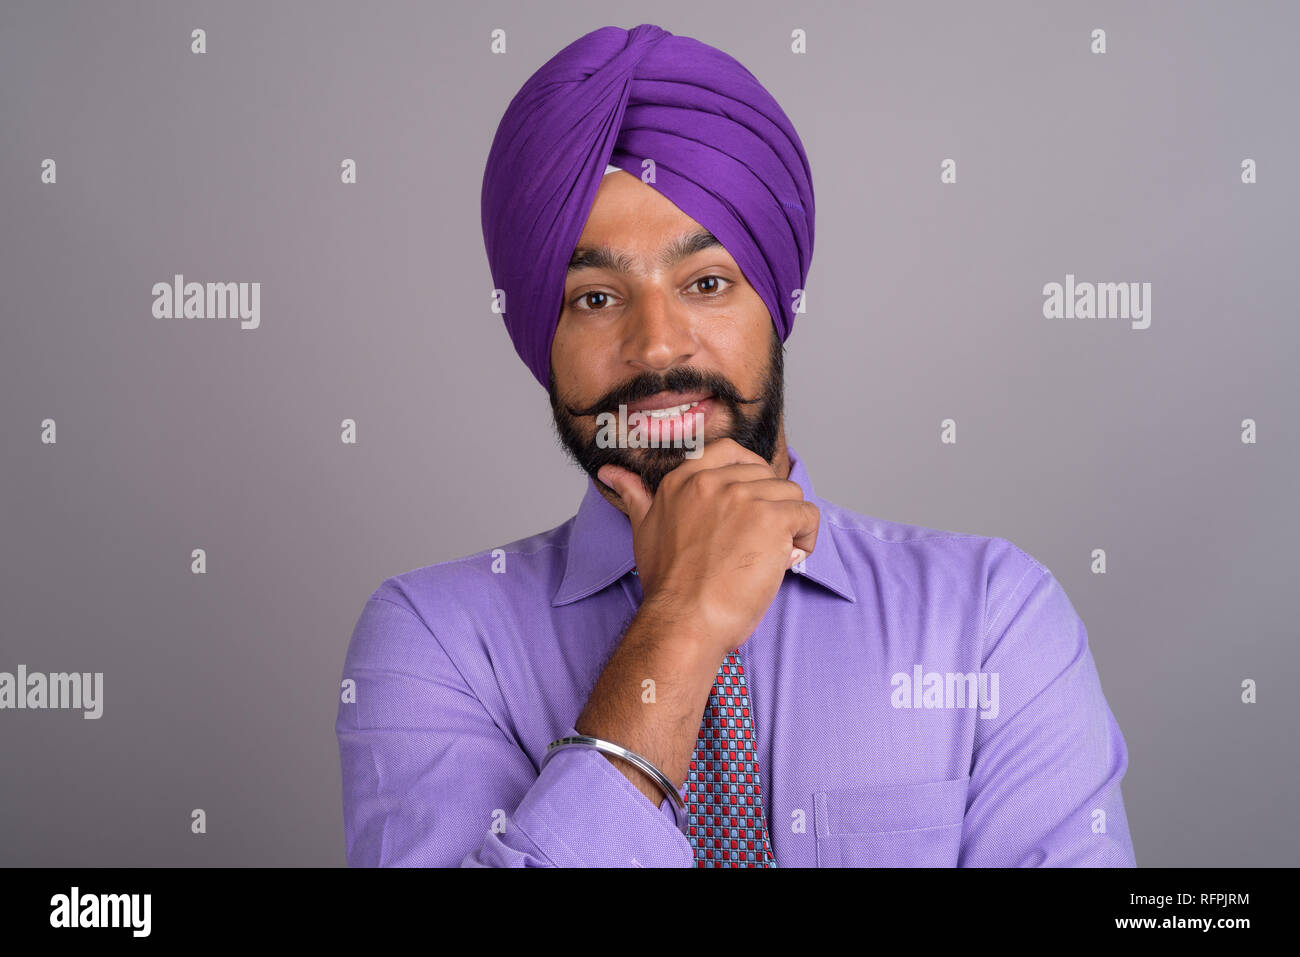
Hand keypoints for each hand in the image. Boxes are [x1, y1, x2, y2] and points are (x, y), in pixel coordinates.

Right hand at [597, 438, 818, 659]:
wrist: (684, 619)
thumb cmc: (667, 584)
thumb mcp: (643, 530)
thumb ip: (634, 495)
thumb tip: (609, 473)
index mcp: (684, 480)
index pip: (730, 451)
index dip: (750, 474)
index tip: (751, 503)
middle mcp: (714, 481)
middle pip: (766, 476)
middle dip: (770, 507)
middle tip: (757, 543)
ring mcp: (744, 497)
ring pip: (790, 495)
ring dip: (790, 525)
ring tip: (773, 555)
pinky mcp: (771, 519)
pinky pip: (807, 516)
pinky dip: (805, 539)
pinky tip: (786, 561)